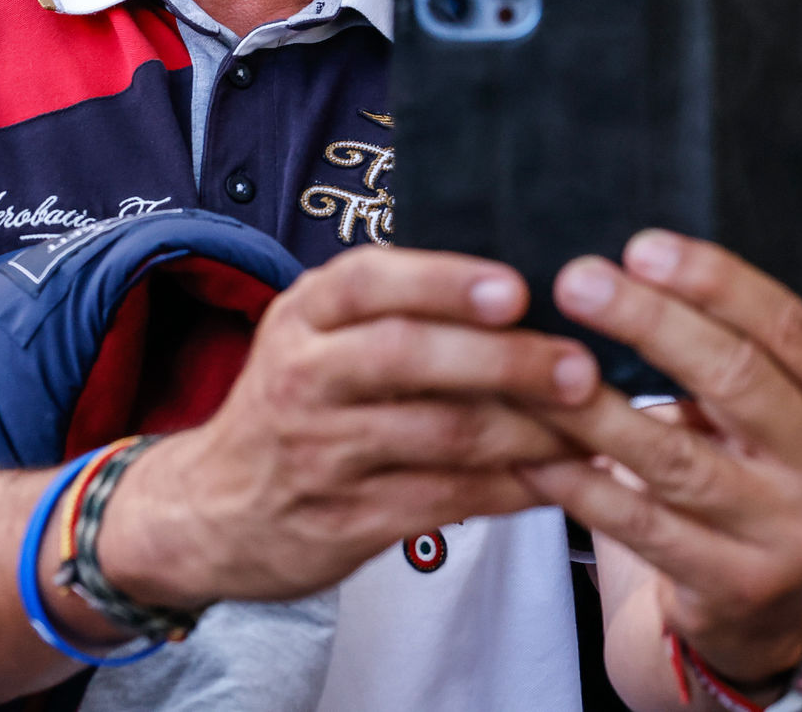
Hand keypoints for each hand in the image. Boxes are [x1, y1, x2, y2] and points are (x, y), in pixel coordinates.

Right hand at [93, 246, 597, 613]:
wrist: (210, 512)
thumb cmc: (296, 402)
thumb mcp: (316, 334)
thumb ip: (393, 305)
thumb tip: (524, 279)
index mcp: (304, 315)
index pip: (369, 282)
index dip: (445, 282)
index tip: (516, 288)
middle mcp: (304, 377)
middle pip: (407, 357)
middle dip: (503, 360)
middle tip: (578, 367)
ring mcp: (321, 454)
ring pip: (438, 437)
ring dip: (527, 433)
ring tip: (591, 424)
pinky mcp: (345, 521)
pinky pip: (445, 499)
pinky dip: (512, 488)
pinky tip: (559, 477)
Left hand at [524, 231, 801, 685]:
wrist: (773, 610)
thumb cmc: (766, 480)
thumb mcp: (788, 416)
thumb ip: (745, 355)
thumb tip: (640, 271)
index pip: (790, 329)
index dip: (715, 282)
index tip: (642, 247)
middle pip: (737, 380)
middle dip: (650, 322)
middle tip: (580, 282)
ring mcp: (790, 536)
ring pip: (678, 457)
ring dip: (598, 406)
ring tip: (541, 364)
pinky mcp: (734, 586)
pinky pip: (642, 526)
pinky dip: (584, 486)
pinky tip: (538, 451)